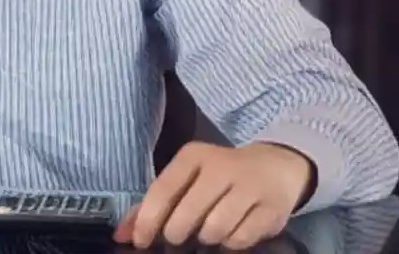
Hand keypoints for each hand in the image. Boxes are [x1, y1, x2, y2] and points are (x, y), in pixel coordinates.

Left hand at [114, 141, 312, 249]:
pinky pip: (239, 240)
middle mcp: (222, 167)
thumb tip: (122, 234)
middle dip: (177, 233)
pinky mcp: (271, 209)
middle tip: (179, 236)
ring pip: (214, 230)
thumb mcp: (187, 179)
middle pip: (187, 215)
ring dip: (206, 238)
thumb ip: (153, 204)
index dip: (147, 220)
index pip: (163, 190)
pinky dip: (231, 243)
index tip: (140, 240)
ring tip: (208, 229)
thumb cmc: (219, 176)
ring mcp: (250, 187)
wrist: (276, 167)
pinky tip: (233, 230)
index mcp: (194, 156)